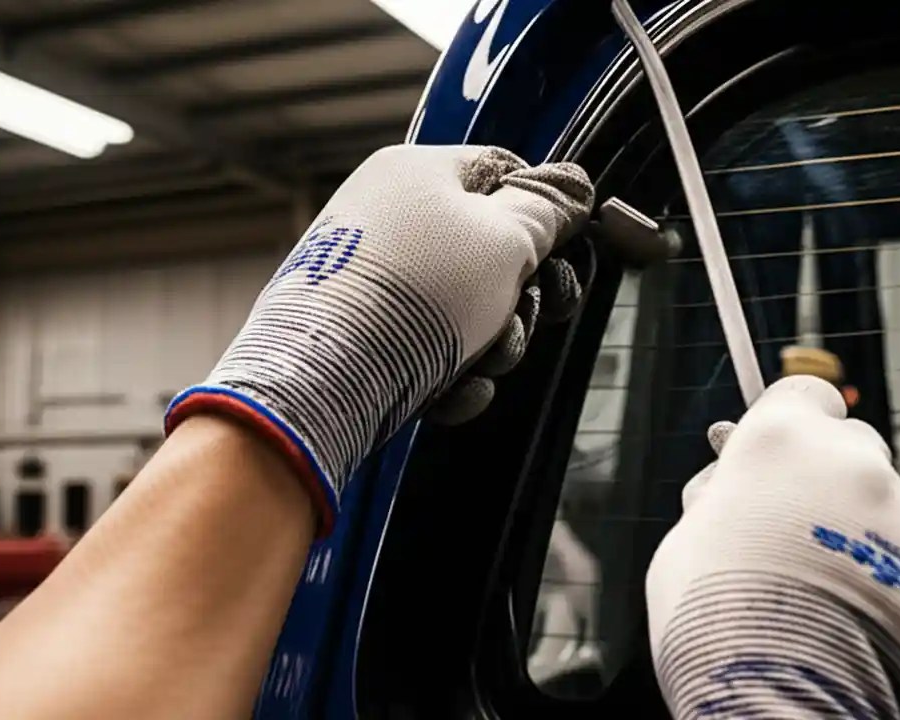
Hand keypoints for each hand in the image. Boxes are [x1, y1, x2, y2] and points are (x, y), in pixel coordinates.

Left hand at [165, 145, 593, 534]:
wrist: (324, 378)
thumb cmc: (420, 293)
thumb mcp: (506, 240)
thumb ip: (548, 209)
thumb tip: (575, 183)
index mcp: (418, 173)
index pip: (503, 172)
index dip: (543, 214)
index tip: (564, 255)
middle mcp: (390, 217)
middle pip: (492, 250)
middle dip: (523, 297)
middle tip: (528, 315)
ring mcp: (371, 278)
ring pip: (467, 307)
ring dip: (494, 344)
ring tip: (482, 362)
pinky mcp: (360, 335)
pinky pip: (429, 347)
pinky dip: (451, 374)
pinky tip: (451, 393)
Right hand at [646, 376, 899, 714]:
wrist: (780, 695)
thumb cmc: (716, 620)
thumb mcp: (687, 541)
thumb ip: (722, 499)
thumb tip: (732, 489)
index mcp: (782, 440)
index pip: (804, 394)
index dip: (793, 424)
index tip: (784, 455)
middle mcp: (855, 461)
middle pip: (854, 452)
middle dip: (833, 485)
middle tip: (802, 541)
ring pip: (891, 515)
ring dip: (868, 546)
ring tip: (832, 606)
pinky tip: (871, 630)